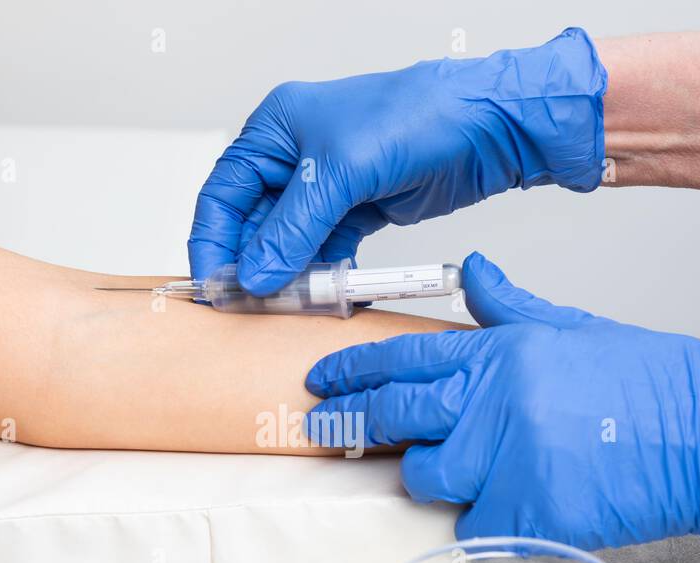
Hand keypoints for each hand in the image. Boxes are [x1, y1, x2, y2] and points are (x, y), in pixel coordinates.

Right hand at [188, 29, 606, 294]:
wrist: (486, 127)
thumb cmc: (416, 116)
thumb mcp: (341, 171)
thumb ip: (293, 227)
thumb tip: (254, 274)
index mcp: (276, 130)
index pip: (223, 194)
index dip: (213, 243)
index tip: (214, 287)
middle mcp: (295, 158)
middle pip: (252, 225)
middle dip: (251, 267)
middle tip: (250, 307)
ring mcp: (326, 188)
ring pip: (287, 245)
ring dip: (287, 278)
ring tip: (286, 308)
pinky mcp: (356, 212)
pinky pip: (325, 253)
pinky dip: (322, 277)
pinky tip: (324, 297)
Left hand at [305, 253, 699, 562]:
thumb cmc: (651, 384)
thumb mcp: (574, 329)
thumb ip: (511, 309)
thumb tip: (475, 273)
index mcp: (502, 351)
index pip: (404, 358)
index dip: (352, 370)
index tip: (319, 379)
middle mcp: (494, 399)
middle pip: (393, 415)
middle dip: (350, 422)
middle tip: (321, 425)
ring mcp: (506, 457)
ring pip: (425, 477)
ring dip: (431, 478)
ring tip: (462, 474)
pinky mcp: (525, 511)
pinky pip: (471, 528)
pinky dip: (483, 524)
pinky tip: (511, 512)